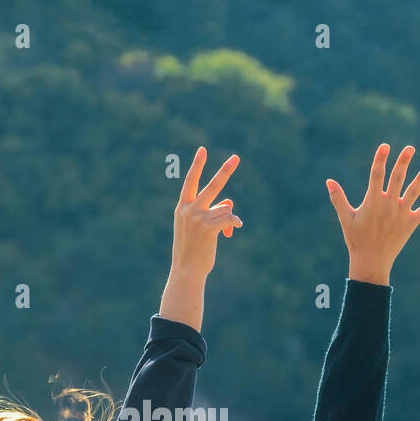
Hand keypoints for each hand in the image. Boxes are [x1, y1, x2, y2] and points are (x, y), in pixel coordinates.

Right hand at [170, 147, 241, 279]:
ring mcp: (198, 218)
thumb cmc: (192, 250)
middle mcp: (189, 209)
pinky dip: (234, 224)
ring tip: (221, 233)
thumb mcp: (197, 227)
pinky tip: (231, 232)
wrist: (186, 270)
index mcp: (182, 207)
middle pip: (213, 186)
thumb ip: (210, 212)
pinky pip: (230, 219)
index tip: (202, 150)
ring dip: (226, 221)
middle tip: (236, 157)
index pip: (190, 181)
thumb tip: (229, 203)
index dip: (197, 165)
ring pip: (224, 209)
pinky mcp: (208, 228)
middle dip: (226, 171)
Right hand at [326, 144, 419, 285]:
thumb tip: (328, 181)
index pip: (376, 175)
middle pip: (397, 178)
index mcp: (372, 201)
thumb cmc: (356, 239)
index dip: (380, 159)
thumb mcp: (345, 218)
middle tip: (410, 148)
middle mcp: (388, 205)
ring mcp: (400, 214)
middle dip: (403, 162)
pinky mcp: (410, 224)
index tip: (385, 146)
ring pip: (413, 192)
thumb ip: (338, 198)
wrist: (371, 262)